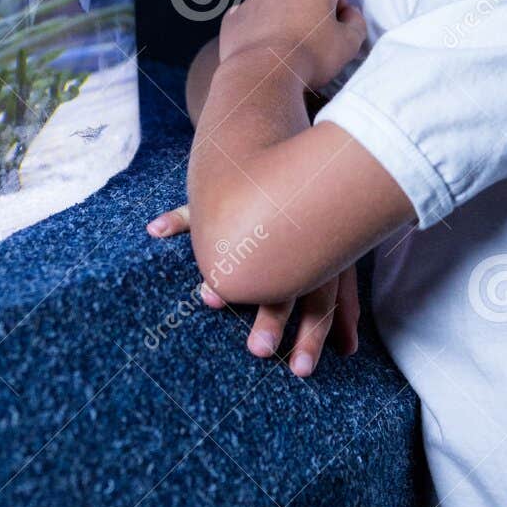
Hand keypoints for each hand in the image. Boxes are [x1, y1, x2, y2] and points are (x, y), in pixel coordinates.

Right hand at [145, 204, 359, 374]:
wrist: (293, 135)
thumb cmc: (317, 205)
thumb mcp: (336, 249)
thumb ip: (339, 299)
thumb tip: (351, 352)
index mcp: (324, 248)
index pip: (324, 297)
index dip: (315, 333)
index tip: (302, 372)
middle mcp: (297, 231)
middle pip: (289, 278)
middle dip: (274, 316)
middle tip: (259, 351)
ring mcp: (261, 206)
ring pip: (247, 243)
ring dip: (228, 275)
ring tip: (207, 299)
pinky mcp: (226, 186)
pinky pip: (199, 204)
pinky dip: (178, 218)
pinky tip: (155, 230)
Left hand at [218, 0, 364, 92]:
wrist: (262, 76)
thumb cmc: (310, 59)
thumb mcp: (349, 44)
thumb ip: (356, 23)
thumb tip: (349, 14)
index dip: (340, 8)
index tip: (335, 30)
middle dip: (309, 8)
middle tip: (311, 39)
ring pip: (276, 1)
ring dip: (283, 17)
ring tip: (285, 47)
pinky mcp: (235, 16)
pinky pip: (251, 16)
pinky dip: (258, 27)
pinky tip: (264, 48)